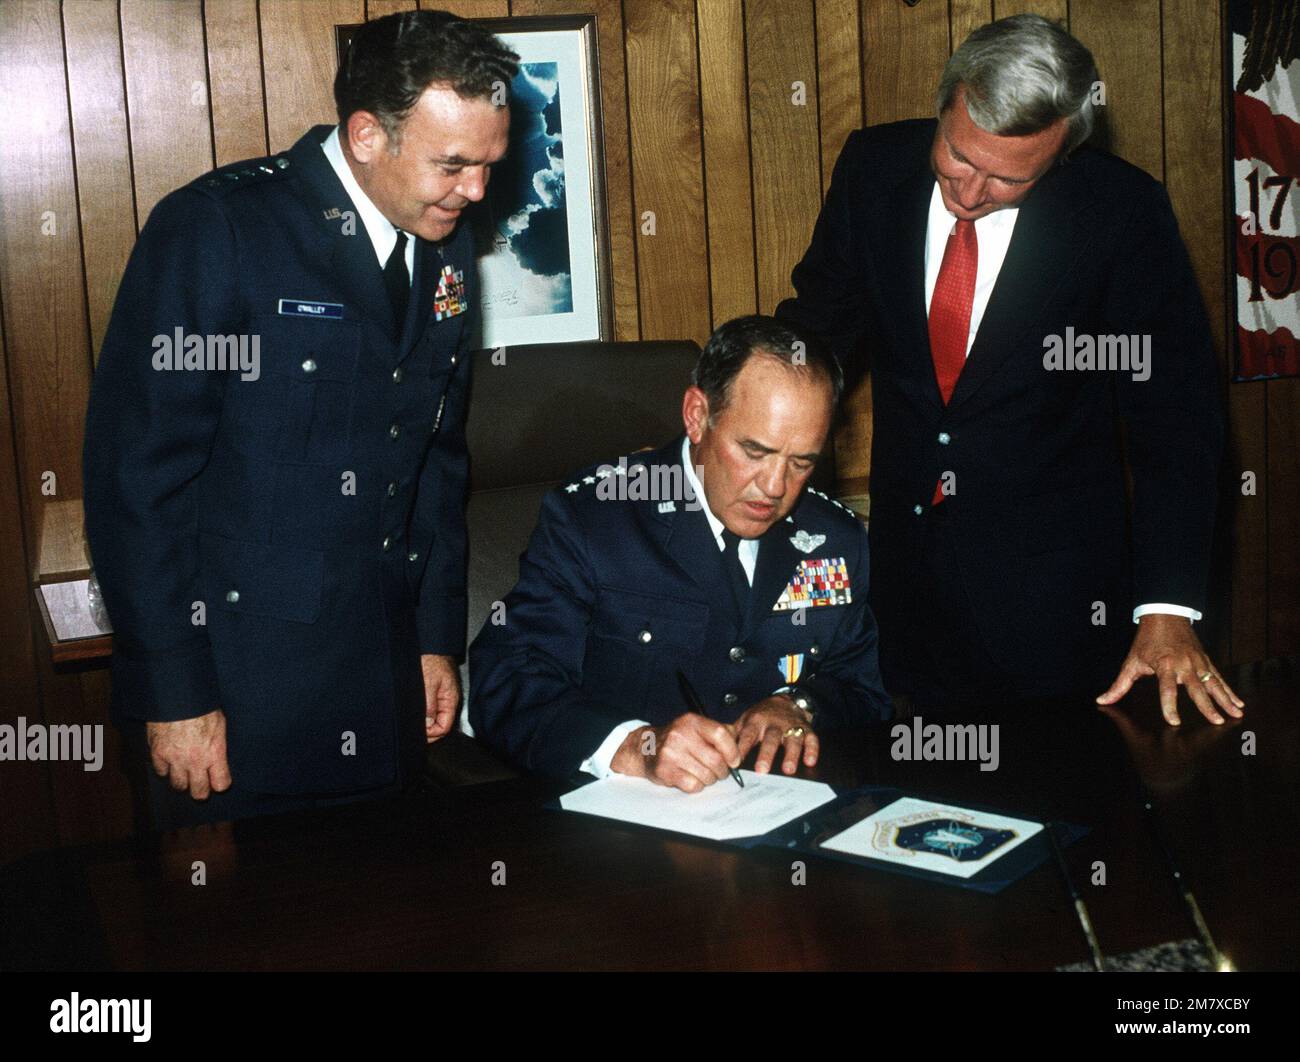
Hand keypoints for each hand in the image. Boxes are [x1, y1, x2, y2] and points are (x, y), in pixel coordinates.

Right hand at [146, 709, 231, 799]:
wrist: (177, 696)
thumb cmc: (202, 706)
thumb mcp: (220, 724)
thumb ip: (218, 745)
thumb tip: (218, 756)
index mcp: (215, 753)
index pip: (221, 784)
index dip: (220, 783)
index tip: (218, 780)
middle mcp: (195, 761)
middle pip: (199, 792)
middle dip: (201, 791)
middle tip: (200, 785)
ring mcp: (175, 759)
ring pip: (178, 786)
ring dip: (182, 782)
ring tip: (184, 774)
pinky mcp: (158, 754)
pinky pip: (161, 772)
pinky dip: (165, 769)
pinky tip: (169, 762)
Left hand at [420, 654, 460, 741]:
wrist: (431, 643)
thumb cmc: (431, 657)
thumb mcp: (428, 683)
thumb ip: (429, 705)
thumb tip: (428, 724)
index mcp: (450, 699)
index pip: (445, 727)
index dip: (431, 733)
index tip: (419, 733)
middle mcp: (448, 699)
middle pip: (441, 724)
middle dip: (428, 730)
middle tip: (413, 730)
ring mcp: (442, 695)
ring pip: (435, 717)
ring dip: (425, 722)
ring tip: (413, 721)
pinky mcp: (436, 690)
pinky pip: (432, 708)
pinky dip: (424, 713)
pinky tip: (416, 712)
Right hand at [610, 712, 739, 792]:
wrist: (646, 748)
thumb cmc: (678, 740)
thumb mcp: (696, 727)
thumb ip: (720, 732)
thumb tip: (740, 746)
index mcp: (692, 721)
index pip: (720, 734)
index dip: (732, 751)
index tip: (734, 761)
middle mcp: (680, 735)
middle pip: (716, 760)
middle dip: (722, 771)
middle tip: (719, 772)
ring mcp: (671, 753)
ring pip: (706, 775)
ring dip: (710, 779)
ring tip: (703, 774)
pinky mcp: (665, 770)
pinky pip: (693, 785)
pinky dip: (697, 786)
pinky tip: (691, 778)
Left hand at [735, 695, 817, 774]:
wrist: (785, 700)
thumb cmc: (762, 716)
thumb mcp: (745, 720)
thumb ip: (733, 734)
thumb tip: (717, 748)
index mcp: (756, 721)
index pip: (748, 735)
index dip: (742, 747)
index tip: (736, 762)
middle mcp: (774, 724)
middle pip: (771, 739)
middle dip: (766, 755)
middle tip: (762, 770)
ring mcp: (791, 726)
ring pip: (792, 739)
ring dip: (791, 755)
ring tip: (788, 770)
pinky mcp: (806, 729)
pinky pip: (811, 739)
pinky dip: (812, 750)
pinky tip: (809, 761)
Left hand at [1096, 614, 1243, 725]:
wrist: (1165, 615)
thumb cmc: (1146, 640)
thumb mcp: (1131, 661)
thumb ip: (1119, 684)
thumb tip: (1101, 700)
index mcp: (1165, 665)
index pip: (1167, 689)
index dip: (1169, 706)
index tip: (1174, 722)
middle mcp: (1184, 664)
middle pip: (1197, 689)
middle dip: (1207, 706)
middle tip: (1217, 722)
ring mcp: (1198, 662)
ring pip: (1214, 684)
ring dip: (1226, 700)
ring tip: (1236, 715)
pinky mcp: (1206, 661)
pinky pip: (1219, 678)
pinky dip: (1229, 690)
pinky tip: (1238, 703)